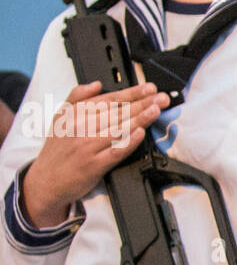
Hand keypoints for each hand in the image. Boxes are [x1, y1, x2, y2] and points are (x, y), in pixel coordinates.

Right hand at [21, 80, 169, 227]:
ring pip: (117, 129)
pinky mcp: (93, 166)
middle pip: (117, 112)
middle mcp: (81, 128)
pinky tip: (140, 134)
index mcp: (75, 114)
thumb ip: (77, 97)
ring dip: (140, 118)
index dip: (131, 93)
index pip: (108, 100)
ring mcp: (87, 147)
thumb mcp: (60, 118)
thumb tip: (96, 84)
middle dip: (142, 103)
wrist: (46, 181)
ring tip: (156, 110)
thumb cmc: (58, 150)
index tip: (149, 88)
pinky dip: (128, 142)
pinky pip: (114, 152)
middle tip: (161, 98)